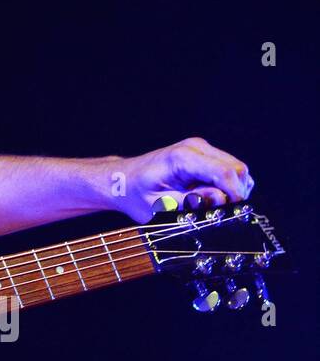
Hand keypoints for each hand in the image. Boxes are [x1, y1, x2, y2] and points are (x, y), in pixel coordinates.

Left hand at [112, 136, 253, 221]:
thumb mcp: (160, 206)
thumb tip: (220, 198)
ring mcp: (200, 148)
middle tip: (218, 210)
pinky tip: (208, 196)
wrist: (123, 180)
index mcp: (183, 158)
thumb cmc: (136, 194)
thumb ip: (191, 202)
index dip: (235, 195)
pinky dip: (226, 185)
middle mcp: (194, 147)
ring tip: (209, 204)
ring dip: (232, 190)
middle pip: (237, 169)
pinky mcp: (202, 154)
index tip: (232, 212)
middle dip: (235, 193)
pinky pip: (228, 169)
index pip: (226, 172)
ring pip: (237, 169)